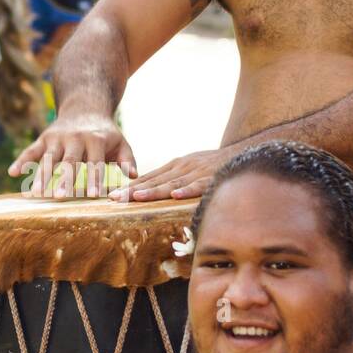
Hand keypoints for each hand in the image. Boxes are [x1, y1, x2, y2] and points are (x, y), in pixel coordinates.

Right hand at [8, 114, 137, 197]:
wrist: (84, 106)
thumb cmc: (105, 133)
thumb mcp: (121, 142)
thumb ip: (128, 159)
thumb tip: (134, 176)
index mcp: (96, 140)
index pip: (95, 162)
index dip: (94, 178)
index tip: (92, 195)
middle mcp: (75, 138)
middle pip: (69, 161)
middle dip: (64, 179)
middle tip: (59, 197)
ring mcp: (57, 138)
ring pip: (48, 158)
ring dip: (41, 175)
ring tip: (35, 194)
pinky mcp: (44, 138)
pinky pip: (31, 150)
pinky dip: (21, 160)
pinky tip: (12, 173)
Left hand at [110, 148, 224, 201]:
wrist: (241, 153)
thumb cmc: (213, 164)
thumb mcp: (189, 168)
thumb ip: (172, 178)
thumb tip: (152, 191)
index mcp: (175, 166)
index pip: (148, 178)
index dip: (129, 187)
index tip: (111, 196)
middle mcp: (182, 167)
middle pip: (154, 181)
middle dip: (133, 191)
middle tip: (113, 199)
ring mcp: (196, 172)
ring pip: (171, 183)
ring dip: (153, 191)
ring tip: (136, 197)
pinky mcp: (211, 178)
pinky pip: (198, 185)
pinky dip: (187, 190)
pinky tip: (175, 195)